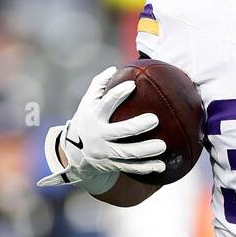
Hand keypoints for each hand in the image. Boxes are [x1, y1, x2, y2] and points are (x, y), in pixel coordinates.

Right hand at [38, 67, 165, 187]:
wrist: (73, 155)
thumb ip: (98, 86)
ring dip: (146, 151)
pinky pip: (131, 168)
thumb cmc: (86, 122)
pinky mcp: (112, 166)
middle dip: (137, 126)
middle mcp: (99, 136)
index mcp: (94, 117)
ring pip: (128, 153)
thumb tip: (114, 68)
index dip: (118, 94)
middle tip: (155, 119)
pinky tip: (161, 166)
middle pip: (120, 131)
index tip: (133, 85)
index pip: (106, 104)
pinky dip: (146, 167)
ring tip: (162, 145)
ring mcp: (106, 153)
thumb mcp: (86, 104)